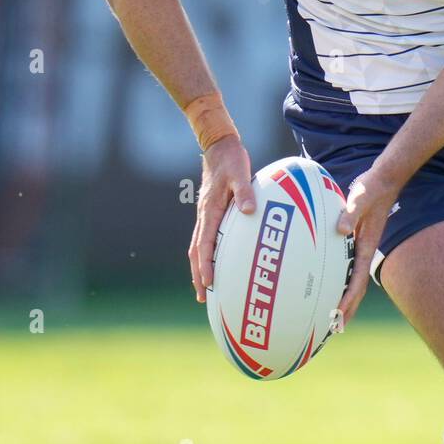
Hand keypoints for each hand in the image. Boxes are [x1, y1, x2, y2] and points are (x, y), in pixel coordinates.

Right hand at [189, 134, 254, 302]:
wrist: (219, 147)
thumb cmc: (231, 160)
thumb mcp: (240, 172)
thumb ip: (244, 192)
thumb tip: (248, 211)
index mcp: (210, 210)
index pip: (204, 244)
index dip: (205, 265)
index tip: (209, 282)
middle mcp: (204, 216)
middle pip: (195, 252)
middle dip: (198, 274)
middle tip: (203, 296)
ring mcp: (205, 214)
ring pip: (198, 246)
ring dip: (199, 267)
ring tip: (205, 286)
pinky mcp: (211, 211)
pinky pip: (205, 237)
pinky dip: (206, 253)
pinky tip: (216, 260)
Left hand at [334, 165, 401, 325]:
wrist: (382, 181)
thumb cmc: (371, 189)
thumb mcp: (361, 197)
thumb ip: (351, 211)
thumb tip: (339, 229)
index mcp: (365, 246)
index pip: (357, 279)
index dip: (349, 298)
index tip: (339, 314)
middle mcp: (362, 252)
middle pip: (356, 288)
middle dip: (347, 309)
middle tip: (334, 329)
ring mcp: (358, 248)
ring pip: (351, 280)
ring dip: (343, 299)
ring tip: (330, 318)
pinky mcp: (352, 242)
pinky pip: (344, 266)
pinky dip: (336, 279)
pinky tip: (323, 283)